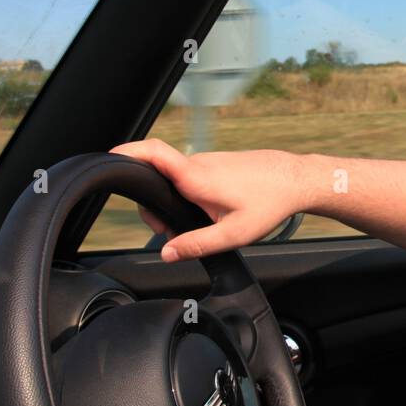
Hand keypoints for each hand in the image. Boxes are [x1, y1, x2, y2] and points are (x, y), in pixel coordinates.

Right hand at [108, 139, 302, 261]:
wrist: (297, 180)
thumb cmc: (270, 204)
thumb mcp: (234, 233)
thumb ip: (197, 244)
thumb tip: (167, 253)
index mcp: (196, 176)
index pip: (153, 153)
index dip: (127, 152)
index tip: (108, 157)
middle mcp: (198, 163)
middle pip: (156, 176)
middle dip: (153, 203)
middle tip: (170, 230)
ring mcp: (207, 161)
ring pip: (173, 178)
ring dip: (172, 200)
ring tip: (197, 223)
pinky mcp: (216, 164)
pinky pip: (189, 176)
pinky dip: (186, 193)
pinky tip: (207, 210)